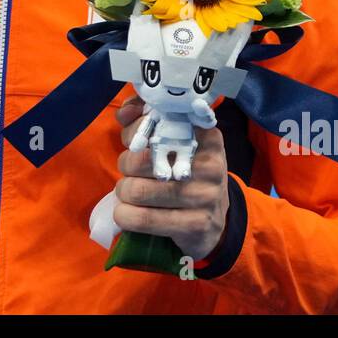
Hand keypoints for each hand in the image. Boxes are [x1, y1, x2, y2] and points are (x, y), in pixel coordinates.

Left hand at [112, 97, 229, 261]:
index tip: (133, 143)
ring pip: (138, 190)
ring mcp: (205, 196)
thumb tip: (125, 112)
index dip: (134, 133)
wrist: (215, 221)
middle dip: (125, 166)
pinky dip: (124, 216)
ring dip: (122, 193)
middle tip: (130, 173)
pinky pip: (143, 219)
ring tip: (128, 194)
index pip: (159, 123)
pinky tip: (126, 214)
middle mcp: (210, 165)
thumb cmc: (185, 173)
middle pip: (141, 159)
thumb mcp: (176, 145)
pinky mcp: (196, 225)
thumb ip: (146, 121)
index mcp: (206, 137)